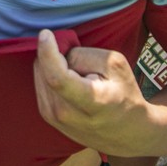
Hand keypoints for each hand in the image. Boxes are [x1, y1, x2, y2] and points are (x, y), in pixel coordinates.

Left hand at [33, 29, 148, 153]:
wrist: (126, 132)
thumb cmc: (124, 94)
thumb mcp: (115, 65)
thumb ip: (84, 55)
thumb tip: (58, 53)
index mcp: (90, 102)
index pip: (57, 77)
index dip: (47, 52)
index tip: (45, 33)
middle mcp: (66, 114)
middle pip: (45, 69)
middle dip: (57, 54)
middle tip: (80, 61)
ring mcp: (53, 118)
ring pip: (39, 73)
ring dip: (53, 65)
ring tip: (79, 76)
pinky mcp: (46, 116)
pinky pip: (39, 82)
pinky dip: (50, 74)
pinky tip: (70, 82)